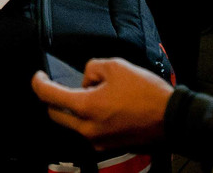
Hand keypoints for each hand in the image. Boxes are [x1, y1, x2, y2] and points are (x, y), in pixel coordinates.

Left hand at [31, 58, 171, 150]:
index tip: (39, 76)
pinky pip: (89, 131)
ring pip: (73, 124)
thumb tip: (86, 81)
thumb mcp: (115, 66)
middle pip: (55, 114)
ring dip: (74, 109)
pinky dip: (88, 119)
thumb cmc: (146, 92)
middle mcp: (88, 129)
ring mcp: (98, 141)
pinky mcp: (109, 147)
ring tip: (92, 94)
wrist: (173, 119)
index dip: (38, 82)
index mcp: (85, 107)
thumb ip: (91, 69)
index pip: (47, 95)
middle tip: (61, 85)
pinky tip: (104, 107)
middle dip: (53, 99)